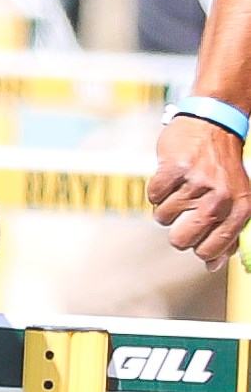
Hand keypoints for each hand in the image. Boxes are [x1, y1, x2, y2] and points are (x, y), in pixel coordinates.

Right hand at [149, 115, 250, 271]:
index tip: (194, 235)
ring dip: (166, 205)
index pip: (208, 251)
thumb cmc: (222, 167)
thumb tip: (212, 266)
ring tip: (180, 189)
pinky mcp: (174, 169)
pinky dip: (157, 188)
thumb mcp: (236, 201)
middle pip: (180, 240)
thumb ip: (227, 234)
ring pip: (162, 217)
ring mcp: (196, 184)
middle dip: (176, 230)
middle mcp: (219, 200)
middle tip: (182, 214)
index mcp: (239, 211)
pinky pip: (153, 195)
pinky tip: (171, 177)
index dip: (196, 246)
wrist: (212, 126)